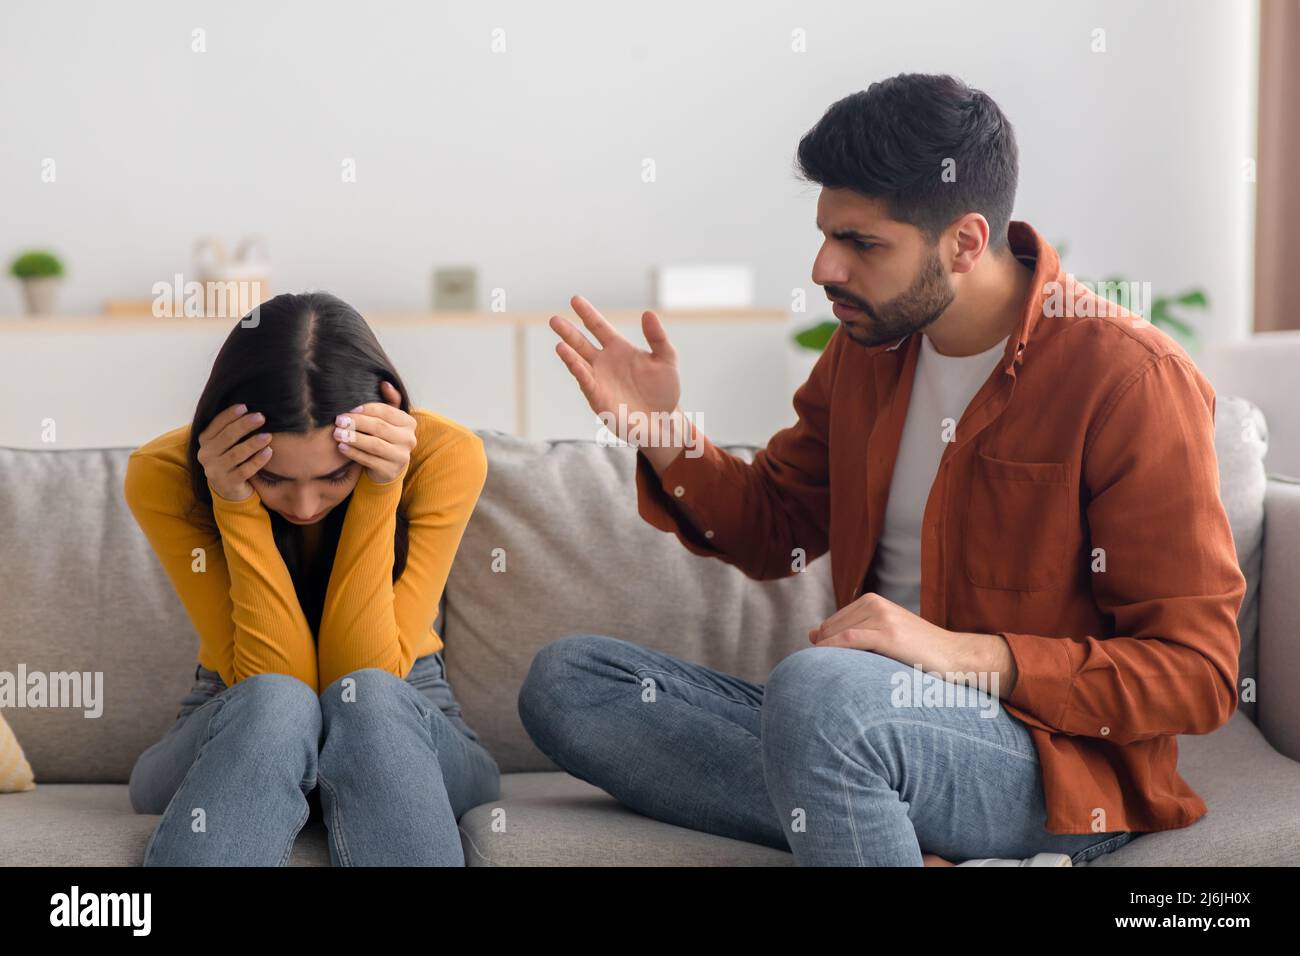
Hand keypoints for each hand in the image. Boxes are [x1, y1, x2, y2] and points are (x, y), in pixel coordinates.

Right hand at [197, 403, 273, 501]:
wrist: (228, 489)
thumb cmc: (230, 459)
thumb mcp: (225, 444)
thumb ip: (230, 428)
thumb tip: (248, 407)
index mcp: (205, 441)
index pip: (216, 424)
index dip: (229, 415)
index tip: (245, 407)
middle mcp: (206, 455)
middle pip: (227, 437)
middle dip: (244, 425)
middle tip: (261, 417)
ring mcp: (216, 470)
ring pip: (236, 454)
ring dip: (253, 443)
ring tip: (268, 436)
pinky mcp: (228, 483)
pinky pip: (245, 470)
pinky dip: (258, 460)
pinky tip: (269, 452)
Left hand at [334, 380, 416, 483]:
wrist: (387, 467)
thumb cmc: (384, 438)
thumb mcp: (388, 419)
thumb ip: (389, 401)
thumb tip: (384, 383)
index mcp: (409, 423)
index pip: (387, 412)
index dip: (367, 409)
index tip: (350, 408)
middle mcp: (409, 439)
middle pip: (380, 427)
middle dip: (357, 423)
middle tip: (339, 420)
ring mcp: (401, 457)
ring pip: (374, 445)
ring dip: (353, 438)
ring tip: (337, 434)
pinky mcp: (390, 471)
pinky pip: (369, 460)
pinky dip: (353, 453)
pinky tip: (341, 447)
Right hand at [549, 295, 687, 468]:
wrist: (663, 420)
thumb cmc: (664, 390)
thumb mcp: (666, 359)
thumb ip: (657, 337)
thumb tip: (648, 313)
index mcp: (618, 348)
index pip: (598, 326)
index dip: (587, 313)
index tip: (575, 299)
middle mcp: (604, 362)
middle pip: (581, 343)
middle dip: (567, 332)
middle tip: (554, 320)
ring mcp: (598, 380)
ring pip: (578, 363)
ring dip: (568, 354)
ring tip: (559, 344)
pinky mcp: (598, 398)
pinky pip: (586, 382)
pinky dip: (578, 372)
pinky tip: (572, 362)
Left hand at [807, 591, 957, 674]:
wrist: (955, 656)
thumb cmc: (918, 650)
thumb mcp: (882, 633)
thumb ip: (849, 630)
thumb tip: (810, 634)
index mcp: (872, 600)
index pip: (833, 621)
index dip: (822, 641)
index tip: (818, 660)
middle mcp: (876, 604)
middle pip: (833, 626)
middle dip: (821, 647)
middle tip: (817, 669)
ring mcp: (883, 617)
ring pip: (839, 632)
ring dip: (825, 651)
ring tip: (821, 672)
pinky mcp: (889, 634)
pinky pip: (850, 639)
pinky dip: (833, 649)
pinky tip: (825, 661)